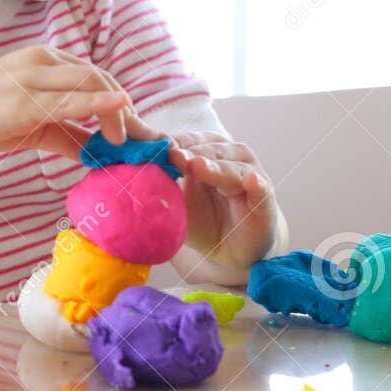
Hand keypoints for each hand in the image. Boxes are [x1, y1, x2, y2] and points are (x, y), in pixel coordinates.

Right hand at [0, 45, 132, 160]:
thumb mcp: (27, 126)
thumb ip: (63, 134)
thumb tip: (97, 152)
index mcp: (45, 62)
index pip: (96, 78)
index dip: (124, 105)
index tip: (143, 135)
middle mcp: (42, 62)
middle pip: (101, 78)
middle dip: (129, 112)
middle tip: (143, 144)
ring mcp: (31, 78)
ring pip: (90, 83)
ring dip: (119, 112)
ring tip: (132, 142)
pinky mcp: (20, 100)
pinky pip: (67, 99)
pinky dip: (97, 102)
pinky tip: (118, 108)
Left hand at [122, 112, 282, 273]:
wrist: (232, 250)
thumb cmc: (203, 219)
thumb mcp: (177, 201)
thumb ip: (161, 183)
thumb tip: (126, 168)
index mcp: (207, 151)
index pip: (187, 141)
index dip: (170, 143)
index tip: (150, 144)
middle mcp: (230, 157)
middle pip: (209, 150)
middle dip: (190, 152)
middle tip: (172, 155)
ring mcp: (250, 176)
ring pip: (232, 167)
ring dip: (215, 166)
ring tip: (198, 166)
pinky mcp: (265, 199)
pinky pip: (261, 190)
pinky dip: (256, 185)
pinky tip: (250, 182)